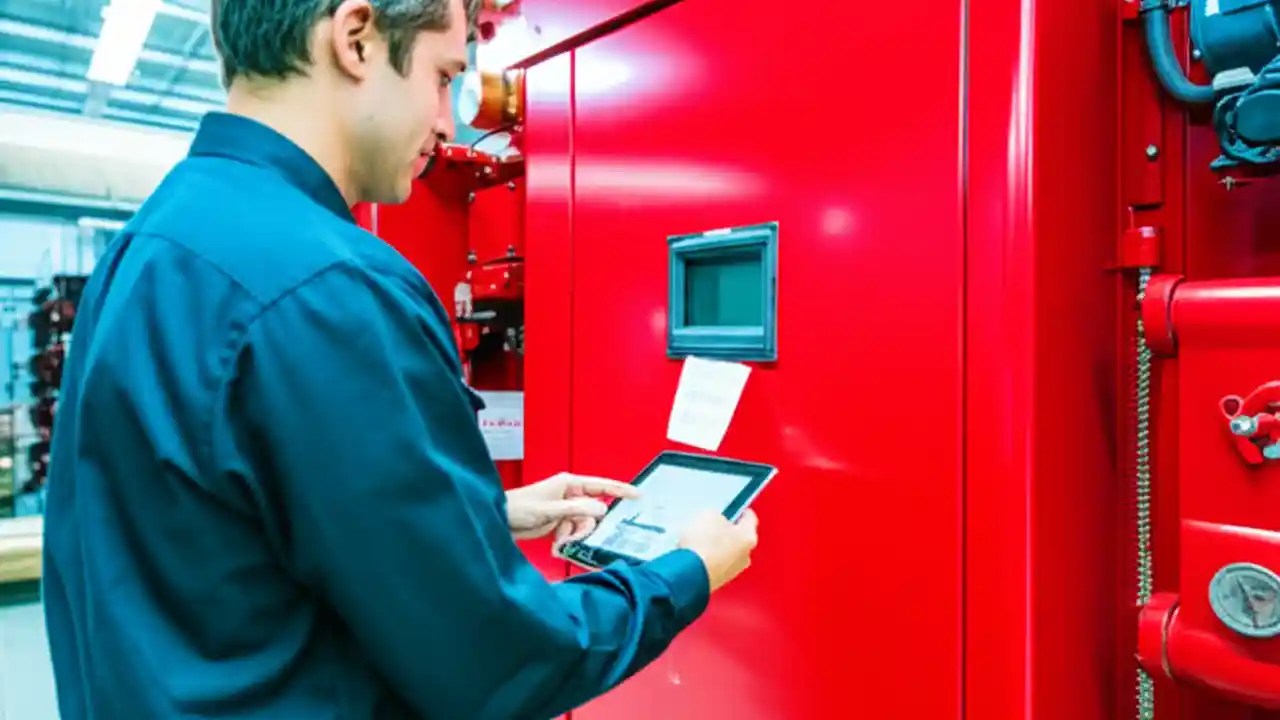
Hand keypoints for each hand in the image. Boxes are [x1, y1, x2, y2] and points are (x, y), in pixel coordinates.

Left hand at [505, 472, 639, 542]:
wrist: (498, 519)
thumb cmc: (518, 508)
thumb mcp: (549, 510)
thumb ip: (576, 510)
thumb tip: (602, 509)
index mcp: (568, 484)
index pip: (600, 485)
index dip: (620, 490)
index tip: (637, 495)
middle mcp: (568, 495)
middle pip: (592, 511)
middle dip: (585, 526)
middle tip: (572, 534)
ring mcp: (563, 508)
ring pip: (583, 524)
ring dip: (574, 535)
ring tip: (559, 541)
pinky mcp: (557, 521)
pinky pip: (572, 531)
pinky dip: (566, 539)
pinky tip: (556, 544)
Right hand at [678, 509, 759, 591]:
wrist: (689, 572)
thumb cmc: (704, 543)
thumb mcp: (709, 515)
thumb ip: (718, 516)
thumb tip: (716, 520)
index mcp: (748, 537)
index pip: (750, 520)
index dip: (741, 512)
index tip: (737, 509)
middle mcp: (744, 557)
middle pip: (739, 539)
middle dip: (728, 532)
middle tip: (714, 524)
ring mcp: (731, 572)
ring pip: (727, 554)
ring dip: (716, 547)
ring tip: (699, 540)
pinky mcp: (716, 581)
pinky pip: (714, 565)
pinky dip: (707, 559)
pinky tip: (694, 554)